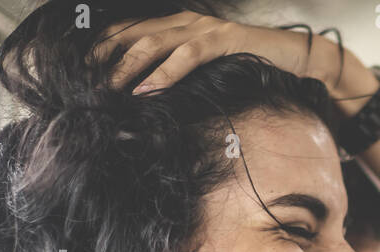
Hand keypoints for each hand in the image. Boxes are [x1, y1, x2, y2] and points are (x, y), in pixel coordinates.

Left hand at [92, 12, 349, 93]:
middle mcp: (185, 22)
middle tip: (90, 89)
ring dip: (128, 68)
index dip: (102, 52)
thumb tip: (148, 102)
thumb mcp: (208, 75)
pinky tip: (149, 90)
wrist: (295, 59)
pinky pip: (186, 55)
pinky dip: (164, 73)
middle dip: (107, 61)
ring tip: (112, 92)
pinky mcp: (223, 40)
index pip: (127, 32)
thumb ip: (181, 78)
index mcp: (177, 27)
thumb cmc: (250, 71)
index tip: (85, 78)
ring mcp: (203, 28)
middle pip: (132, 35)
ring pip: (152, 43)